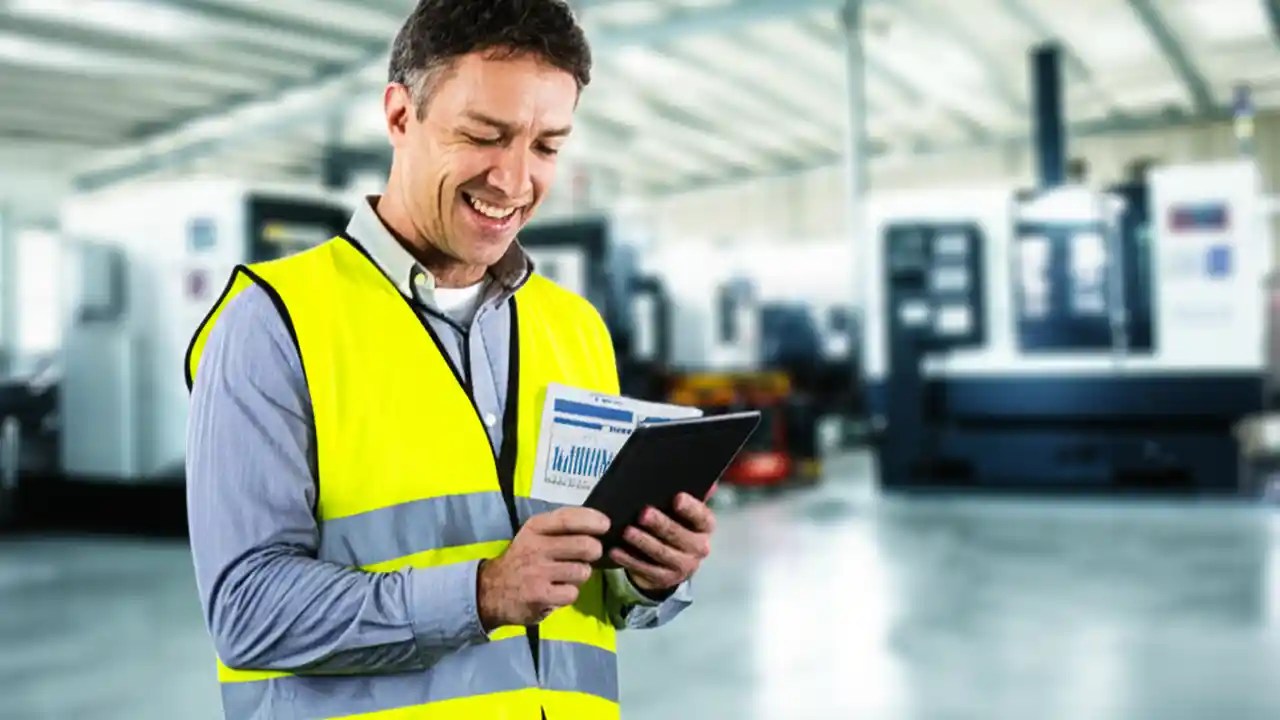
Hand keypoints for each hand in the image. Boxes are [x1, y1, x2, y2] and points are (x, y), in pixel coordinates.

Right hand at [478, 507, 608, 628]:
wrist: (490, 591)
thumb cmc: (522, 560)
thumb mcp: (534, 535)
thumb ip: (561, 527)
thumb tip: (598, 522)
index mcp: (535, 528)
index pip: (569, 518)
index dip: (592, 520)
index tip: (605, 525)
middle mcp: (536, 547)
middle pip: (585, 546)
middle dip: (594, 551)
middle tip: (589, 555)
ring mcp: (537, 572)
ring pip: (582, 571)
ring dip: (580, 574)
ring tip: (567, 576)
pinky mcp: (539, 595)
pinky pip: (572, 593)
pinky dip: (569, 594)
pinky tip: (557, 591)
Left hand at [611, 492, 715, 593]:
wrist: (672, 563)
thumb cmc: (676, 526)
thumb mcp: (684, 513)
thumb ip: (690, 498)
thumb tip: (707, 483)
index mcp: (705, 527)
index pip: (702, 517)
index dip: (690, 508)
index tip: (677, 498)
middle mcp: (700, 548)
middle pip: (679, 535)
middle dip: (661, 524)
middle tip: (643, 514)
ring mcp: (683, 567)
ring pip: (661, 553)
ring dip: (643, 542)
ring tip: (627, 532)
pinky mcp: (665, 579)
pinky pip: (645, 569)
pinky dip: (629, 560)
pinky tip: (616, 551)